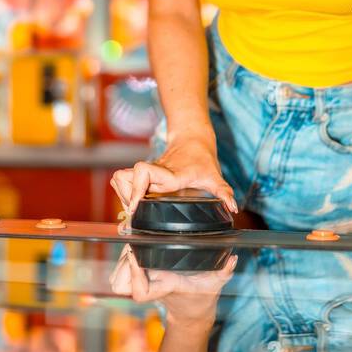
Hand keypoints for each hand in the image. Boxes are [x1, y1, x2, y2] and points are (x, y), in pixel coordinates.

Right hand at [109, 138, 237, 219]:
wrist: (193, 139)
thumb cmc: (202, 159)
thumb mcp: (214, 176)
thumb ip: (223, 192)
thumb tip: (232, 208)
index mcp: (169, 174)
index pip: (143, 173)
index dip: (136, 189)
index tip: (136, 206)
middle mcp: (153, 172)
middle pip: (123, 178)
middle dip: (126, 197)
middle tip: (136, 212)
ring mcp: (145, 172)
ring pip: (119, 178)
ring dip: (122, 194)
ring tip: (134, 207)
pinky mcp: (141, 173)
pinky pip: (122, 180)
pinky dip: (123, 191)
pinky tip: (134, 202)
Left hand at [109, 243, 237, 327]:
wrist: (192, 312)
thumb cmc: (203, 297)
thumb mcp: (215, 284)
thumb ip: (223, 272)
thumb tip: (232, 259)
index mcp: (165, 287)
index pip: (141, 290)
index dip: (134, 274)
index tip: (134, 253)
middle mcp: (151, 285)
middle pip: (124, 281)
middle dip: (123, 261)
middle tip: (130, 237)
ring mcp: (145, 282)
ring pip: (120, 276)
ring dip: (122, 258)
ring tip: (129, 235)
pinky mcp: (142, 276)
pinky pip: (125, 269)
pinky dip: (124, 258)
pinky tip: (131, 240)